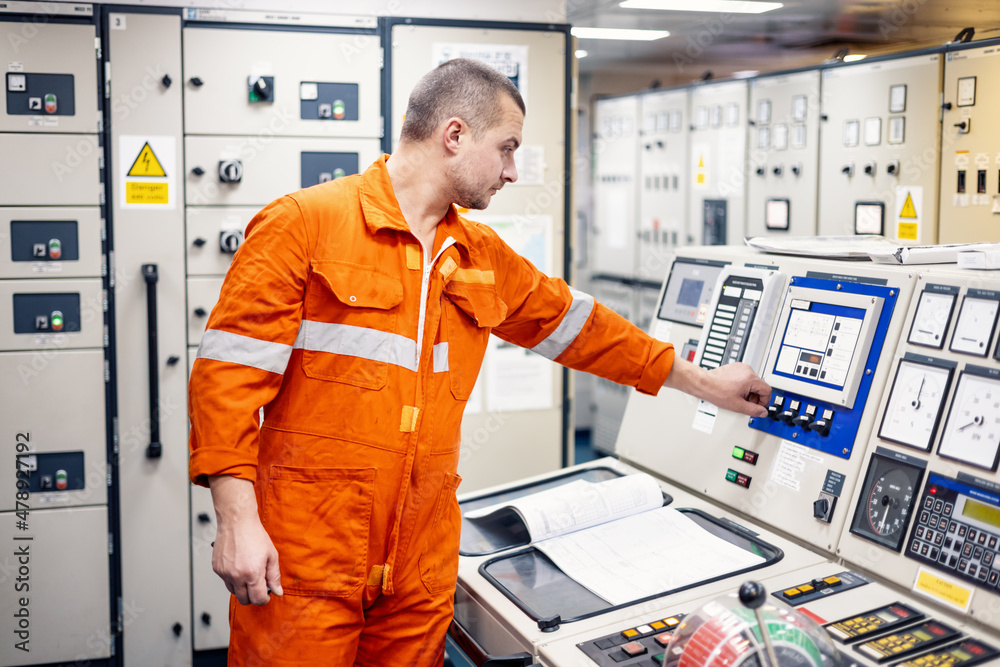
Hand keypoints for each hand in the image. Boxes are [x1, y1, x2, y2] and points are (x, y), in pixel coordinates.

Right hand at [209, 476, 282, 605]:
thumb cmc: (255, 535)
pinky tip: (239, 565)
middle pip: (244, 600)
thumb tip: (277, 591)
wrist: (237, 522)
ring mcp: (224, 573)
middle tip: (258, 584)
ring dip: (242, 588)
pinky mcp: (216, 569)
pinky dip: (233, 578)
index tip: (266, 593)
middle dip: (253, 596)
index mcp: (252, 574)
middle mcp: (236, 576)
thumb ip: (274, 576)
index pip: (258, 599)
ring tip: (248, 572)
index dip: (264, 599)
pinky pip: (225, 581)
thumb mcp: (271, 555)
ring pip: (234, 592)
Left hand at [664, 357, 770, 417]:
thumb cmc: (716, 392)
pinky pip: (745, 377)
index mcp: (751, 378)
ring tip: (737, 396)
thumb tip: (762, 412)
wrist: (704, 383)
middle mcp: (747, 370)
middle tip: (744, 402)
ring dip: (748, 391)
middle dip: (754, 397)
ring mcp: (741, 367)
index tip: (757, 406)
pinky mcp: (735, 367)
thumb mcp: (738, 406)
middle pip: (760, 386)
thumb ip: (753, 410)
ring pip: (753, 382)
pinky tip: (733, 390)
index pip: (767, 390)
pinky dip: (742, 385)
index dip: (764, 401)